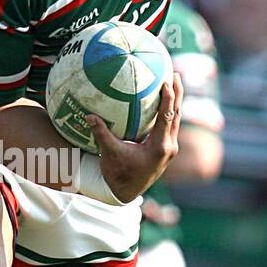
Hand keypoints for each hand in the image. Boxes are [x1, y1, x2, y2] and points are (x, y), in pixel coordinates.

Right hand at [88, 74, 182, 202]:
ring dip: (175, 102)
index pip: (168, 117)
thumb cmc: (118, 175)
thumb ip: (101, 134)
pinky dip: (168, 113)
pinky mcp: (165, 151)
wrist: (125, 193)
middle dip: (177, 93)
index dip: (169, 97)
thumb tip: (88, 115)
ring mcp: (169, 149)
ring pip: (176, 121)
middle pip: (177, 115)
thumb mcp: (109, 153)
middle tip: (174, 73)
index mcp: (159, 147)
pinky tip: (162, 103)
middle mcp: (169, 147)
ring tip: (173, 83)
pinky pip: (170, 127)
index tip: (167, 80)